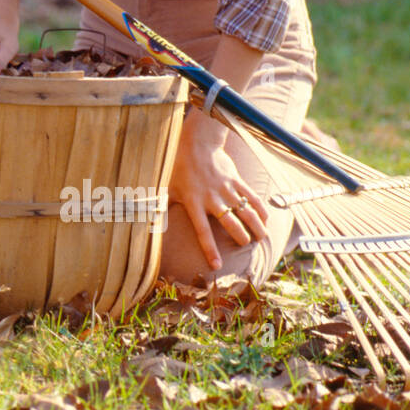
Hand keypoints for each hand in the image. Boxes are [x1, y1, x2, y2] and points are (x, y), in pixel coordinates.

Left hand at [166, 109, 269, 270]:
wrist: (196, 143)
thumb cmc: (178, 167)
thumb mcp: (166, 187)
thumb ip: (160, 205)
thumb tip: (144, 220)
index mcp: (193, 202)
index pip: (202, 231)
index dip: (210, 249)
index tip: (217, 266)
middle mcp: (212, 198)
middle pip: (231, 223)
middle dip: (241, 237)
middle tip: (246, 245)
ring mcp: (226, 189)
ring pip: (246, 212)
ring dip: (257, 226)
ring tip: (261, 237)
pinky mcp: (236, 180)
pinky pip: (253, 197)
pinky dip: (261, 209)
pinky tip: (265, 219)